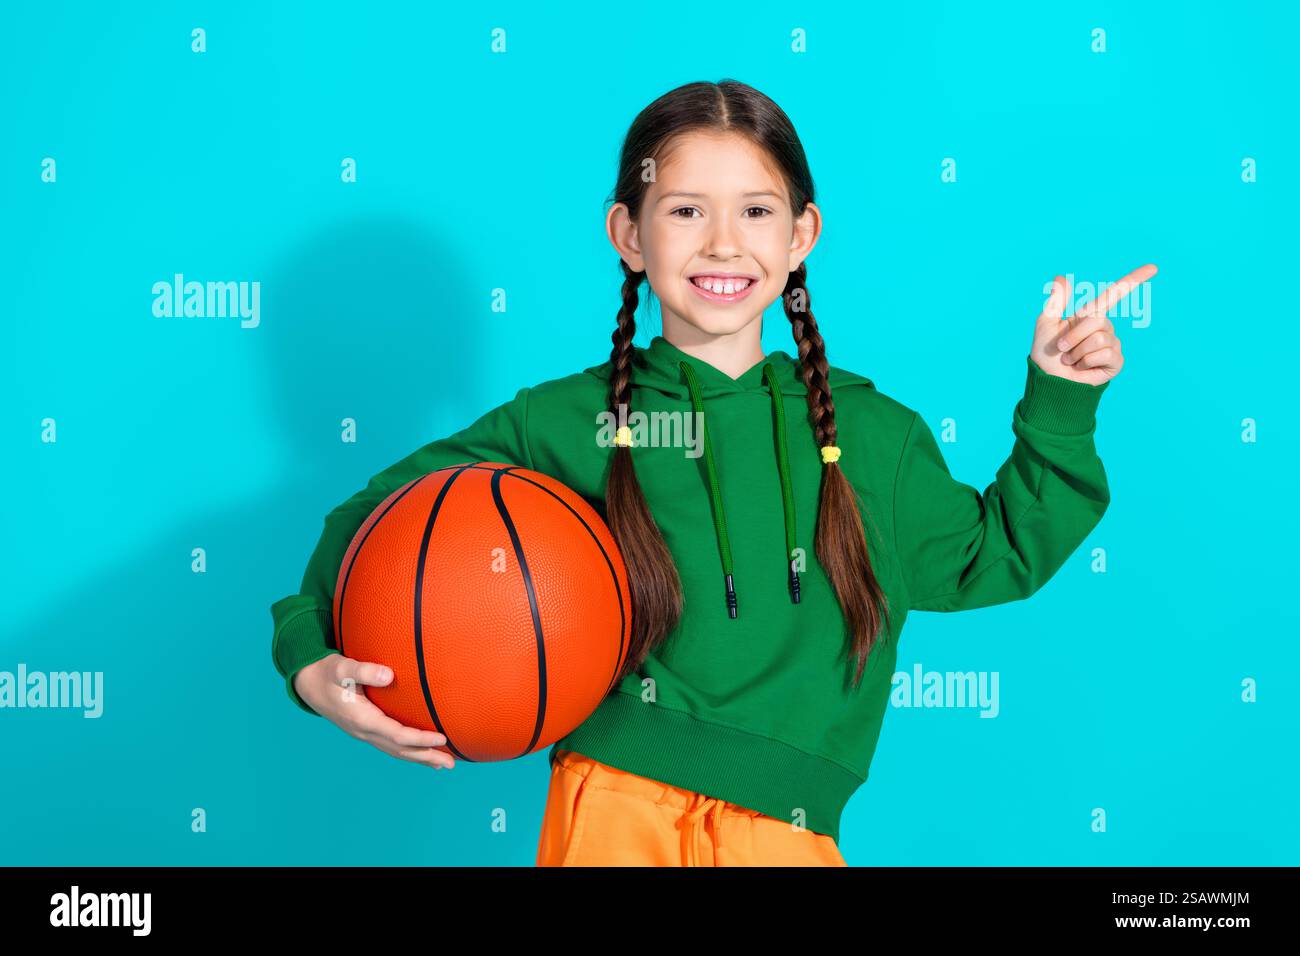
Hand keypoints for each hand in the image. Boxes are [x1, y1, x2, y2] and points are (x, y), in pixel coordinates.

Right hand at [294, 655, 455, 768]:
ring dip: (420, 758)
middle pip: (400, 749)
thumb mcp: (341, 667)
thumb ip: (364, 670)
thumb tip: (389, 675)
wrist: (307, 683)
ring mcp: (364, 733)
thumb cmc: (327, 672)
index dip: (420, 738)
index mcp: (362, 719)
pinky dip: (408, 752)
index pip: (397, 734)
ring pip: (396, 751)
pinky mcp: (365, 730)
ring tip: (443, 764)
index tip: (442, 738)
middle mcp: (364, 731)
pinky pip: (390, 745)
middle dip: (426, 756)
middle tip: (452, 763)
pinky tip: (421, 754)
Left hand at [1031, 263, 1156, 385]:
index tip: (1154, 267)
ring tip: (1071, 360)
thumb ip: (1055, 302)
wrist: (1049, 380)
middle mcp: (1104, 327)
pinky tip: (1082, 368)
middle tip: (1061, 348)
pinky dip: (1087, 361)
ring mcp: (1112, 344)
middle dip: (1073, 335)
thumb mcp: (1045, 324)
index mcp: (1089, 315)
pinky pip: (1105, 353)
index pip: (1115, 294)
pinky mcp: (1116, 361)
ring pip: (1099, 338)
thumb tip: (1061, 278)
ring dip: (1077, 351)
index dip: (1134, 280)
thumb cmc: (1045, 354)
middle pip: (1097, 319)